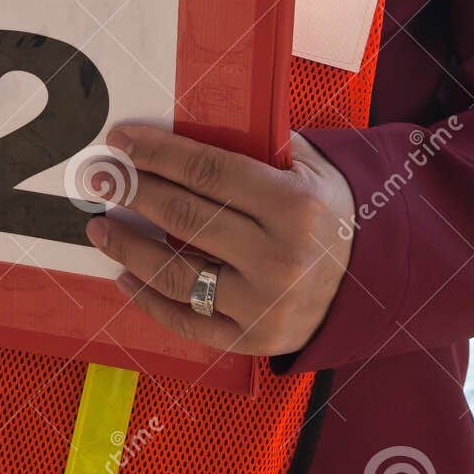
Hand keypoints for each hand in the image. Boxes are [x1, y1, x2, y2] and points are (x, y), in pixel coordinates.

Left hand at [85, 126, 355, 355]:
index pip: (208, 171)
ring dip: (129, 247)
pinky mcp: (252, 339)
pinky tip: (125, 275)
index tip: (122, 142)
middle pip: (185, 218)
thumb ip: (257, 150)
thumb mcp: (310, 169)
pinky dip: (148, 299)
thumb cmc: (331, 213)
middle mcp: (278, 257)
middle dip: (135, 194)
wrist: (371, 280)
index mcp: (294, 205)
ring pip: (176, 272)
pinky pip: (187, 320)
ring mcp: (263, 304)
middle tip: (102, 179)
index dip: (158, 155)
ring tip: (101, 227)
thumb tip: (185, 133)